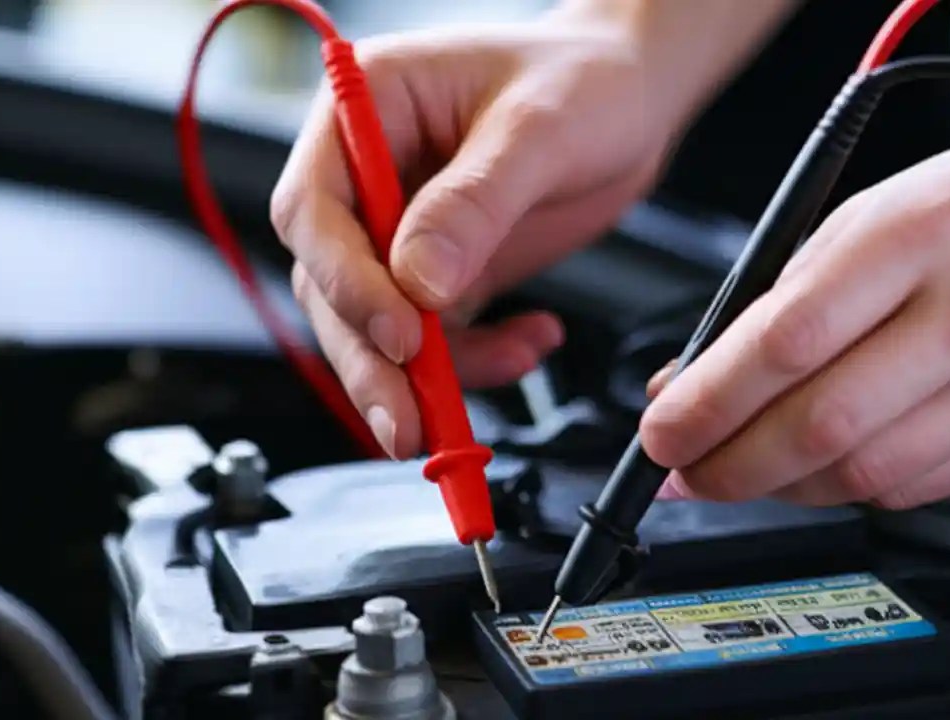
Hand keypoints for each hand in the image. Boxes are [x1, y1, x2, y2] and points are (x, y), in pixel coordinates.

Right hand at [271, 20, 678, 457]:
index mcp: (369, 108)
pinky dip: (475, 362)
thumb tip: (419, 282)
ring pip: (376, 324)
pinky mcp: (442, 269)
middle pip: (332, 281)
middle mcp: (370, 170)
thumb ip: (475, 203)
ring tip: (465, 413)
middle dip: (371, 359)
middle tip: (408, 422)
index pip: (315, 206)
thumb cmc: (585, 77)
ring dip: (419, 379)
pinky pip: (436, 338)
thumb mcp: (538, 128)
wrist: (634, 94)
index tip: (400, 334)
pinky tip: (527, 348)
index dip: (345, 280)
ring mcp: (403, 225)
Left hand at [642, 119, 949, 508]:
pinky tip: (814, 471)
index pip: (786, 341)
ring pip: (865, 475)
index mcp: (916, 238)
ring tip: (734, 474)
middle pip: (821, 426)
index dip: (708, 402)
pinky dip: (845, 489)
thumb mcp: (874, 211)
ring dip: (779, 488)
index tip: (661, 430)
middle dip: (729, 465)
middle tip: (682, 470)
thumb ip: (778, 297)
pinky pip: (915, 489)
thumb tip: (692, 379)